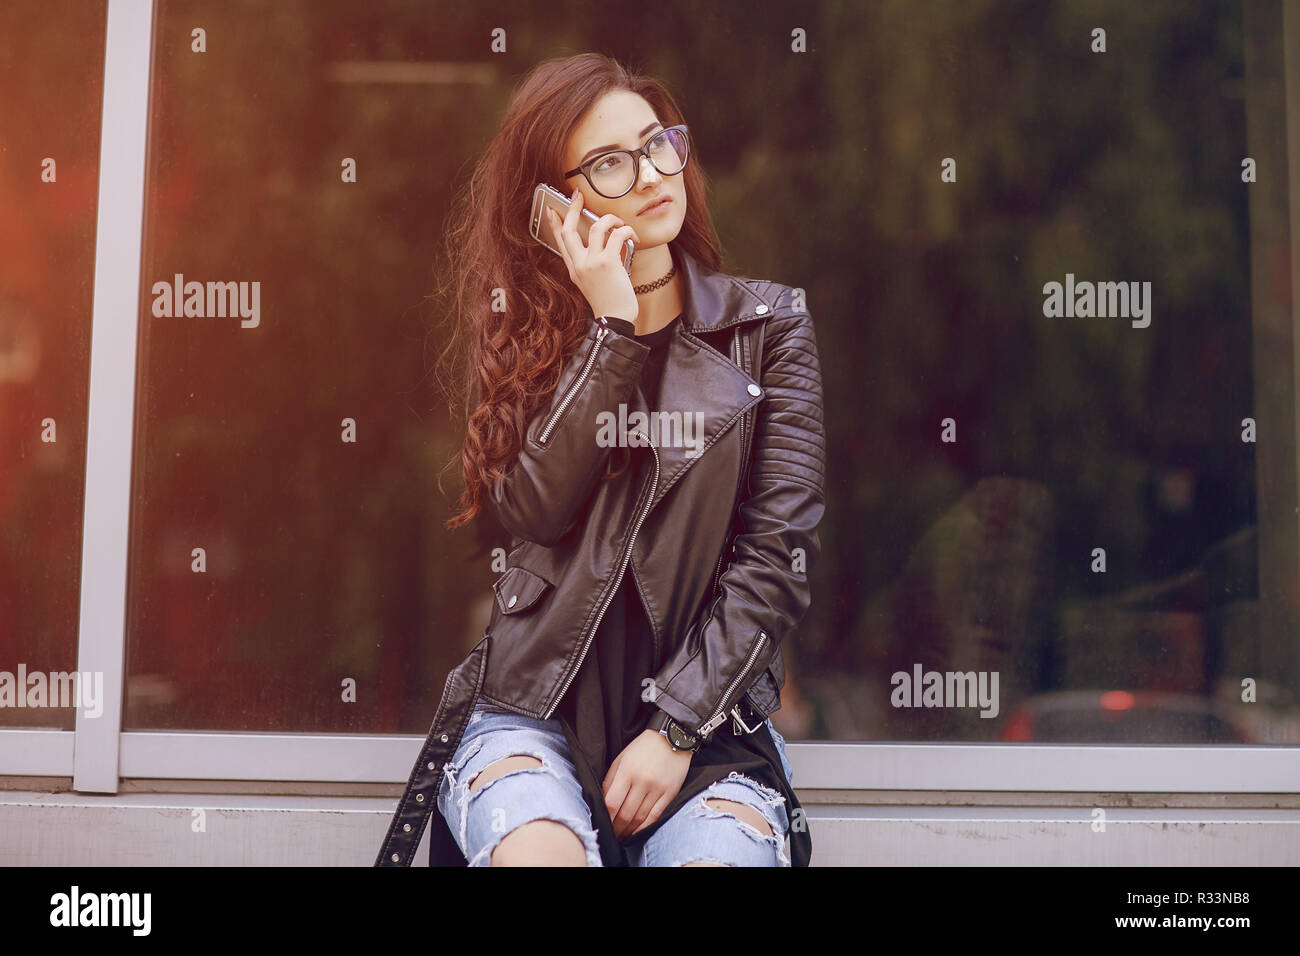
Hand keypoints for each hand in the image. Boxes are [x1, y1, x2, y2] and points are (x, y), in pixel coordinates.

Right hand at [546, 188, 639, 321]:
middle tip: (579, 195)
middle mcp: (579, 264)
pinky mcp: (608, 262)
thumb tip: (605, 245)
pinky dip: (626, 230)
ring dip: (611, 219)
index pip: (560, 242)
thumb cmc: (610, 303)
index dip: (554, 224)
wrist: (616, 319)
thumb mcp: (592, 284)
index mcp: (574, 269)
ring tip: (620, 223)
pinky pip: (616, 235)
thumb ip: (591, 265)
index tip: (552, 209)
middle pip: (570, 229)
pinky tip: (634, 236)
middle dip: (573, 208)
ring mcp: (592, 263)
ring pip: (597, 227)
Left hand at [601, 728, 691, 838]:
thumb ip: (610, 780)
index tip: (602, 825)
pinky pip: (655, 816)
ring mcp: (657, 788)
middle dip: (616, 828)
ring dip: (629, 831)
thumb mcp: (622, 758)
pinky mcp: (670, 793)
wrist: (672, 737)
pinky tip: (637, 833)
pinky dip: (644, 828)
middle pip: (626, 814)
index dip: (606, 818)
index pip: (612, 802)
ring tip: (622, 836)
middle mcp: (642, 781)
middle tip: (611, 835)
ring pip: (640, 818)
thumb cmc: (643, 748)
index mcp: (627, 771)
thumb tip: (603, 803)